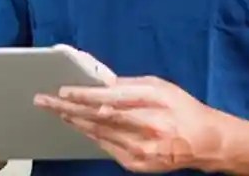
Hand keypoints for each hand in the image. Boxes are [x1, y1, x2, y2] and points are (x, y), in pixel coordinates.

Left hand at [34, 75, 225, 172]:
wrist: (204, 143)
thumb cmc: (183, 109)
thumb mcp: (161, 86)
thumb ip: (130, 85)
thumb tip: (102, 83)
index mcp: (153, 105)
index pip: (110, 100)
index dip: (84, 96)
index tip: (63, 91)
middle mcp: (145, 129)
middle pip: (98, 118)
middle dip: (67, 109)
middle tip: (44, 101)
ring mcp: (139, 150)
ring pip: (97, 134)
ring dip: (73, 121)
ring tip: (54, 111)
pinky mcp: (136, 164)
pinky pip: (105, 147)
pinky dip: (90, 134)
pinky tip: (76, 124)